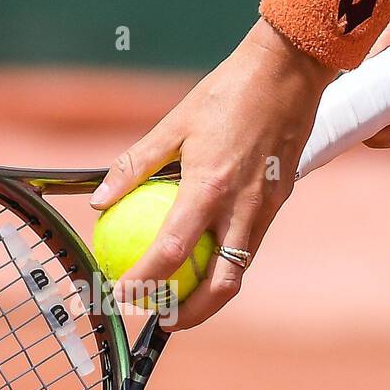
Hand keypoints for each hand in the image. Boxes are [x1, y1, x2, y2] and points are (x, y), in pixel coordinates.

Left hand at [90, 18, 333, 329]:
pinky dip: (227, 265)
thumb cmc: (228, 91)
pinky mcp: (279, 202)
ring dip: (211, 298)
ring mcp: (266, 208)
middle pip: (220, 284)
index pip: (172, 251)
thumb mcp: (174, 123)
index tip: (123, 296)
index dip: (145, 282)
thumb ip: (135, 165)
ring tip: (181, 303)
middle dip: (190, 315)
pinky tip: (205, 263)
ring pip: (240, 272)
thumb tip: (100, 200)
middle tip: (160, 320)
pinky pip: (250, 246)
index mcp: (210, 186)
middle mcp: (242, 206)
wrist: (290, 70)